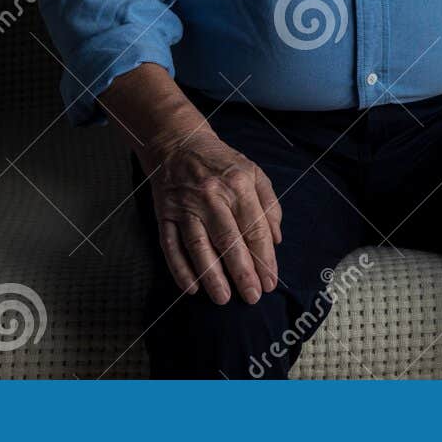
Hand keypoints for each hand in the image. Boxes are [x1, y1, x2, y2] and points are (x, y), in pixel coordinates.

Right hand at [138, 127, 282, 304]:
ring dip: (212, 275)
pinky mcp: (165, 214)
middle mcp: (212, 196)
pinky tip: (192, 288)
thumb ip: (269, 204)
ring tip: (224, 299)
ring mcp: (186, 205)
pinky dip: (180, 269)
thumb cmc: (222, 162)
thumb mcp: (254, 173)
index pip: (254, 228)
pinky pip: (171, 246)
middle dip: (243, 272)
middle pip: (229, 240)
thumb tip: (276, 240)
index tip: (270, 281)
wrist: (179, 143)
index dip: (264, 257)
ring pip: (199, 246)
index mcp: (239, 184)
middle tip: (252, 296)